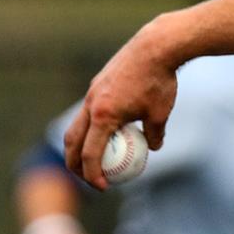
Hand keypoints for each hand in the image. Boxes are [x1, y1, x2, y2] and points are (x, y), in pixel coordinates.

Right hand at [64, 18, 179, 188]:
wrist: (155, 47)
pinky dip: (90, 126)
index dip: (93, 174)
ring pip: (77, 125)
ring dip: (79, 145)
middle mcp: (91, 105)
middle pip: (73, 141)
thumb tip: (152, 148)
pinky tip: (106, 131)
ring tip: (92, 159)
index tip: (103, 187)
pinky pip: (88, 111)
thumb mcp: (160, 114)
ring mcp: (92, 93)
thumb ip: (154, 134)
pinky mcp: (97, 84)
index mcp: (103, 116)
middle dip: (75, 164)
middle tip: (88, 179)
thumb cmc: (160, 82)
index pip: (90, 154)